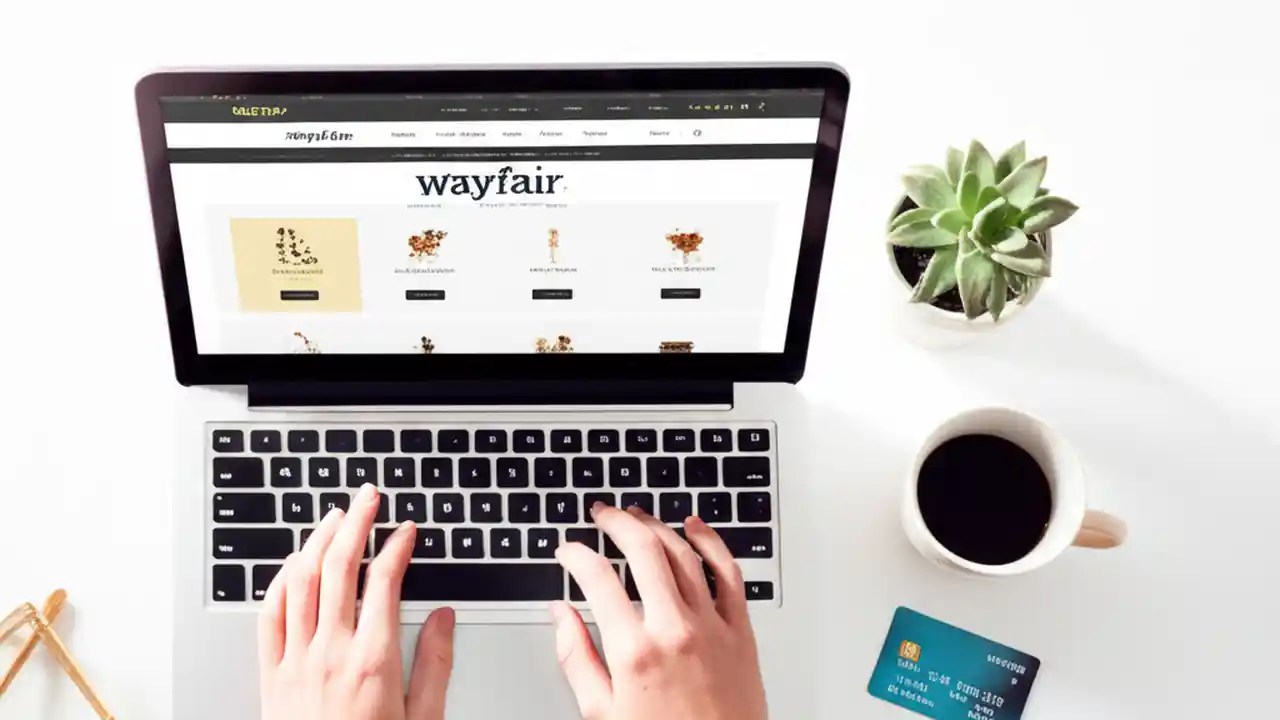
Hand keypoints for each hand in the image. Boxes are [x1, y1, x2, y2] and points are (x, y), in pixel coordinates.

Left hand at [258, 483, 455, 719]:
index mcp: (373, 661)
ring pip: (301, 581)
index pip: (385, 582)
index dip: (398, 547)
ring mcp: (295, 662)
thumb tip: (442, 618)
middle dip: (357, 522)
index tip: (407, 530)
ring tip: (334, 517)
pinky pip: (269, 615)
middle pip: (340, 567)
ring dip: (318, 541)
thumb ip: (434, 665)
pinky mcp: (270, 676)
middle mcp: (330, 653)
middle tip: (368, 497)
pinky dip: (281, 581)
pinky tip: (294, 565)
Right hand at [553, 503, 767, 719]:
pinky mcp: (742, 632)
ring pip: (684, 553)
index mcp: (635, 652)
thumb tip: (561, 616)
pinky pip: (728, 573)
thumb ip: (576, 658)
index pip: (598, 579)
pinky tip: (695, 528)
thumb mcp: (603, 713)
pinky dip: (711, 542)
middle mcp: (675, 631)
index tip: (569, 551)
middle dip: (616, 522)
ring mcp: (713, 628)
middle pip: (643, 550)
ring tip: (638, 518)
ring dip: (657, 526)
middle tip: (602, 515)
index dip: (577, 555)